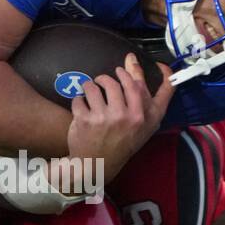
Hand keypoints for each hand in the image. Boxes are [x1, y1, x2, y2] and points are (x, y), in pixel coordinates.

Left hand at [66, 55, 173, 183]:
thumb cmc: (124, 142)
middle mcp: (128, 116)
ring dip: (90, 86)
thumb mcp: (144, 124)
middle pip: (117, 81)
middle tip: (102, 81)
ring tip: (90, 92)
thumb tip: (134, 60)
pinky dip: (78, 101)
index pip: (145, 85)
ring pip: (94, 86)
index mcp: (145, 118)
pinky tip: (82, 108)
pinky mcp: (86, 120)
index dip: (139, 70)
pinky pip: (79, 98)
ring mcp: (106, 118)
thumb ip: (146, 95)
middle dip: (107, 78)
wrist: (98, 165)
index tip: (132, 60)